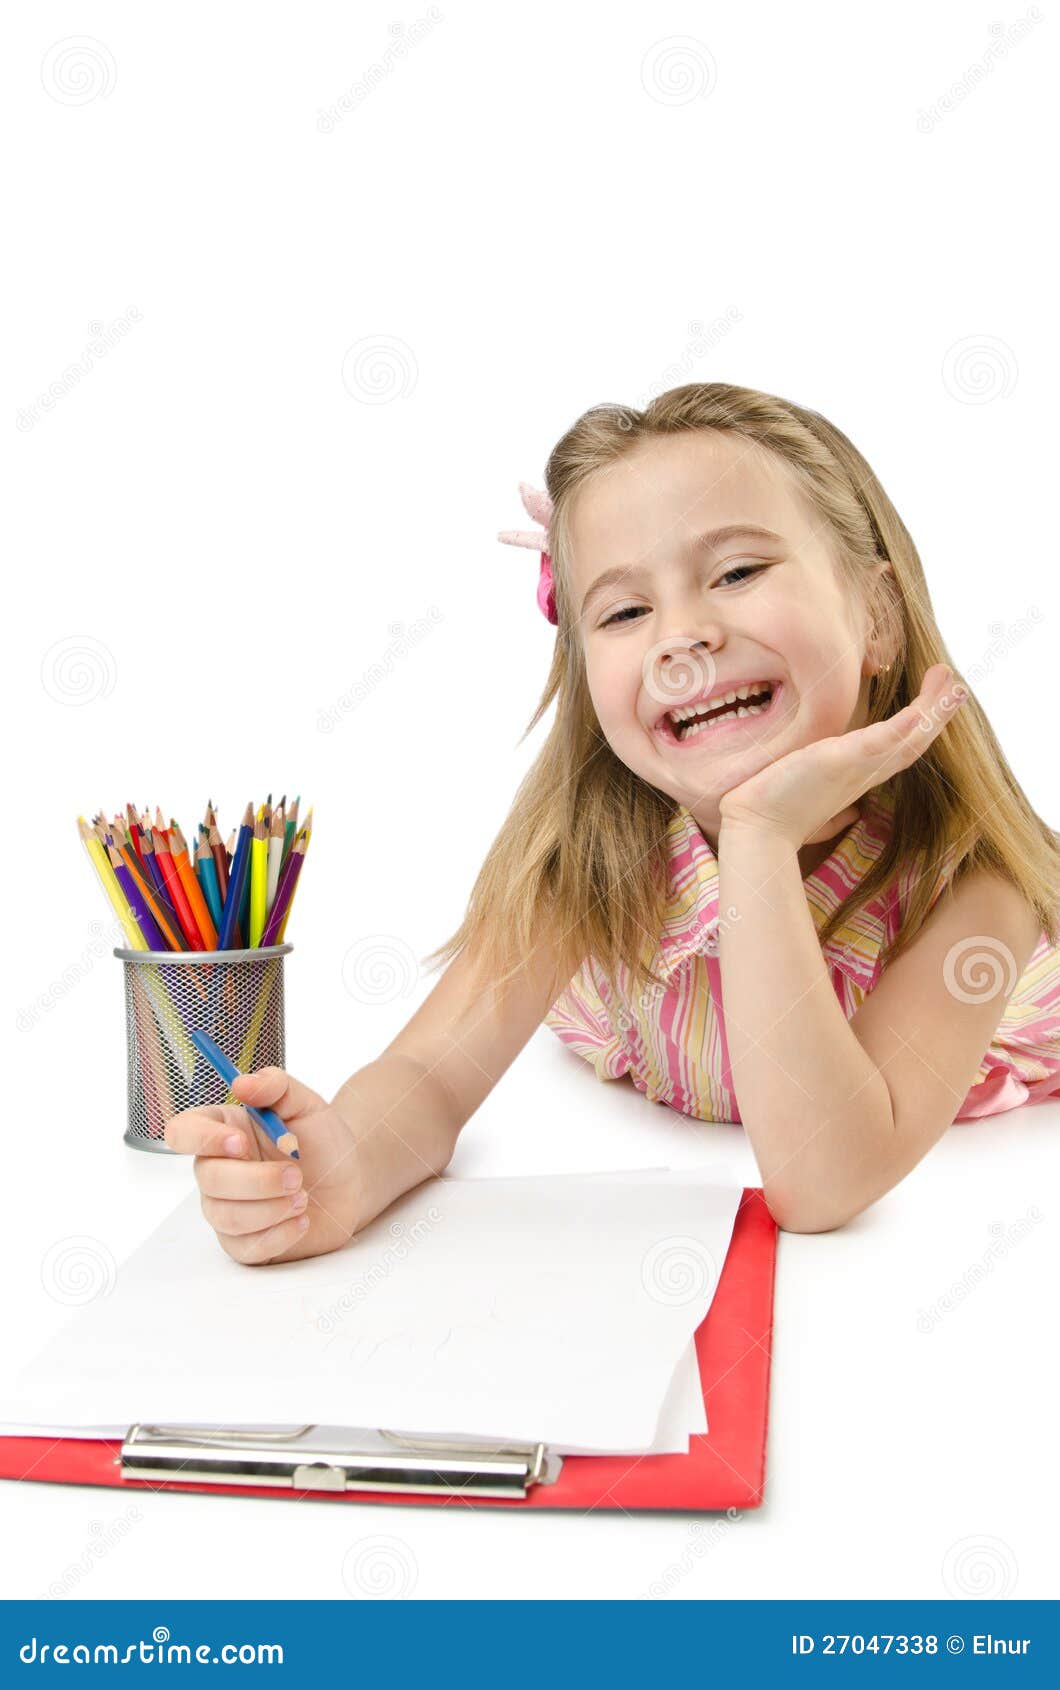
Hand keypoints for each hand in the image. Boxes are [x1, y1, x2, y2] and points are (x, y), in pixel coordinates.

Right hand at [164, 1066, 366, 1264]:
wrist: (352, 1182)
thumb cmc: (323, 1142)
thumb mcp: (307, 1104)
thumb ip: (277, 1086)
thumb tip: (241, 1082)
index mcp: (224, 1131)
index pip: (183, 1131)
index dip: (201, 1138)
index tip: (240, 1142)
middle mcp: (217, 1171)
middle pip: (208, 1179)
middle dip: (257, 1180)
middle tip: (296, 1174)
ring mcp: (227, 1209)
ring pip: (226, 1216)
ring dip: (271, 1208)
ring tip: (303, 1196)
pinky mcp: (245, 1243)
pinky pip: (246, 1247)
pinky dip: (279, 1234)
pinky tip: (302, 1220)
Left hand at [717, 663, 968, 849]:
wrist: (757, 828)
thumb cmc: (778, 807)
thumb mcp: (809, 783)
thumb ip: (828, 781)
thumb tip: (841, 795)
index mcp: (860, 774)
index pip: (901, 745)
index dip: (925, 722)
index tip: (937, 693)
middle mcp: (864, 773)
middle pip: (915, 741)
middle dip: (939, 712)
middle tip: (957, 683)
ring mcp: (855, 769)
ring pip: (907, 741)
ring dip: (935, 714)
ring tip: (956, 688)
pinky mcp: (839, 763)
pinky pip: (878, 744)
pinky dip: (903, 728)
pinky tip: (922, 712)